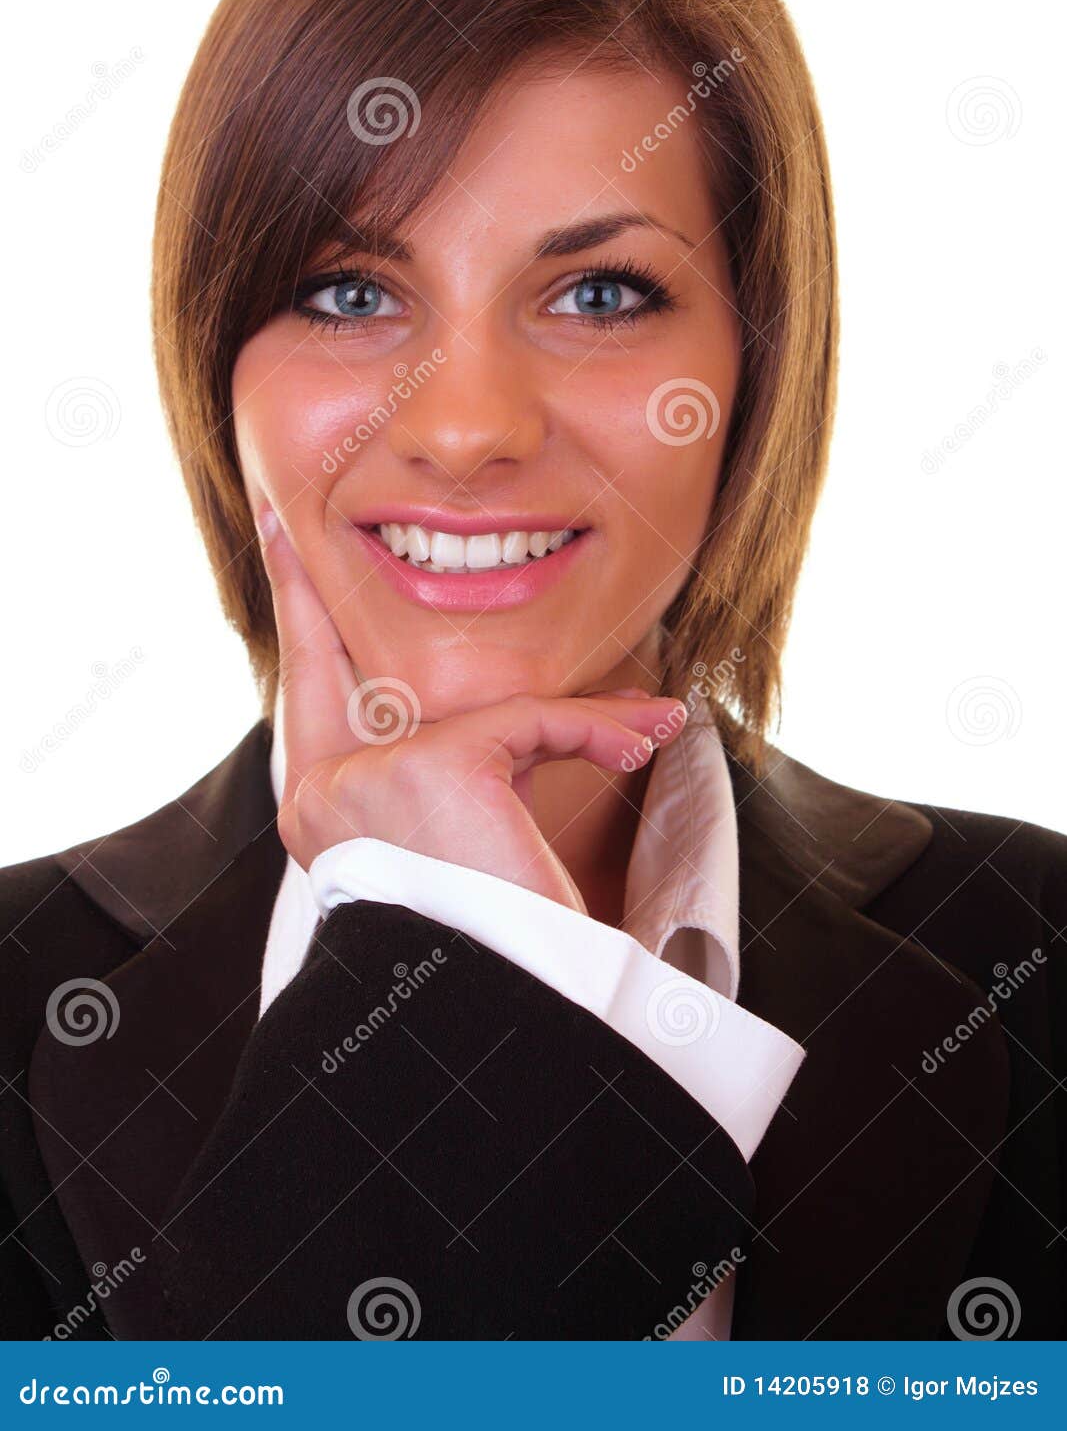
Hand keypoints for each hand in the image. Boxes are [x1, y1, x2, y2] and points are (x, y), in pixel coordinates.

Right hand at [255, 502, 686, 912]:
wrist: (519, 1010)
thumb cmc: (499, 941)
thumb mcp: (459, 843)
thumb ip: (456, 768)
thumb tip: (514, 720)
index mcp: (319, 813)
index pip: (306, 690)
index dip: (298, 610)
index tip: (280, 535)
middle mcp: (322, 795)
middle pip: (334, 660)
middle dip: (312, 584)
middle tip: (289, 517)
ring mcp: (372, 778)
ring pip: (475, 704)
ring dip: (576, 713)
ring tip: (650, 720)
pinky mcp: (438, 765)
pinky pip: (531, 721)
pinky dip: (596, 730)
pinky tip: (643, 743)